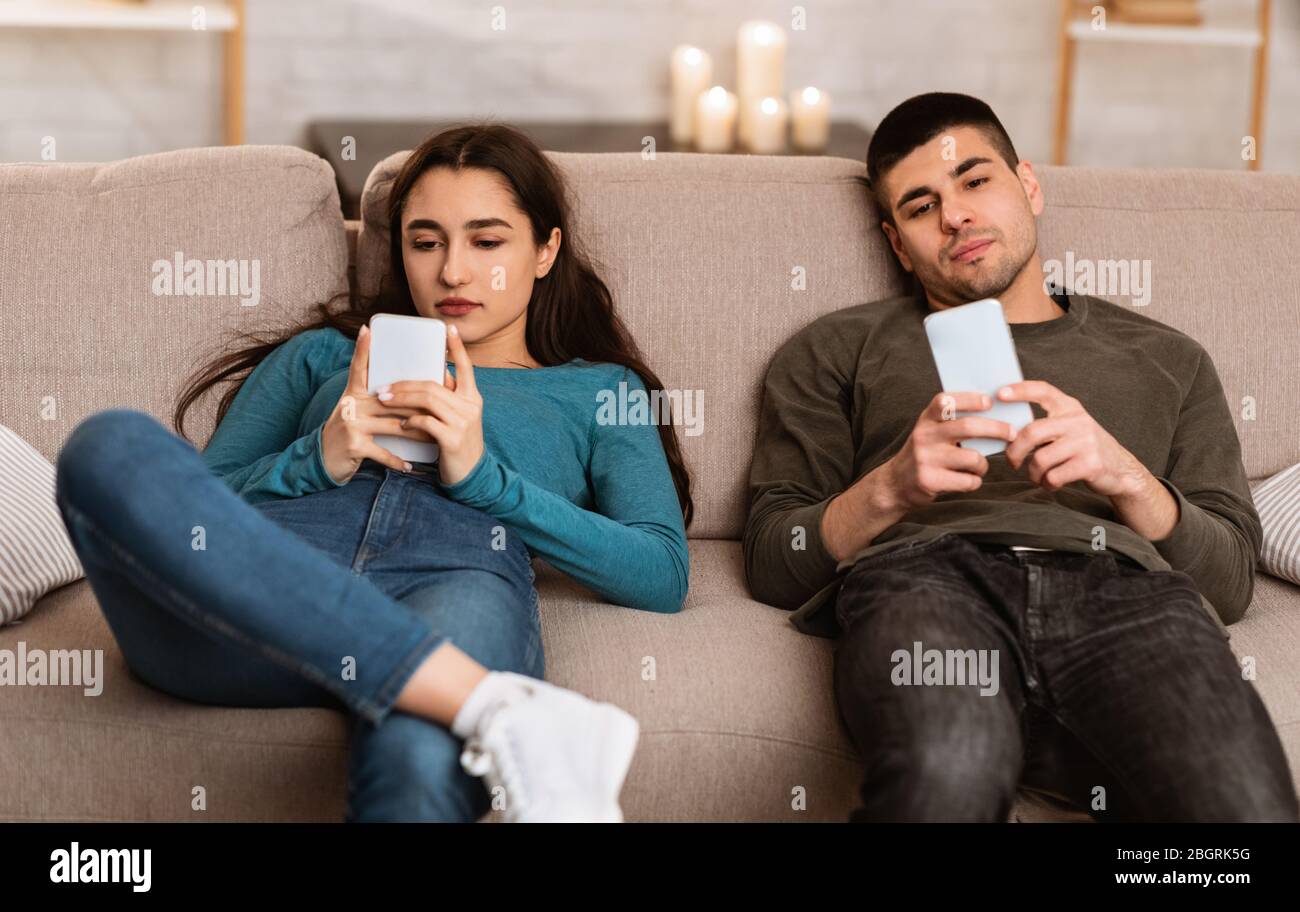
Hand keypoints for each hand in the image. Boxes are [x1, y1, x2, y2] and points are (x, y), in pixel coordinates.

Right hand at [319, 323, 433, 483]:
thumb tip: (408, 389)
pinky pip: (382, 451)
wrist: (323, 460)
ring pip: (393, 425)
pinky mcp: (353, 445)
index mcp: (354, 393)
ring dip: (416, 432)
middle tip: (440, 406)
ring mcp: (352, 424)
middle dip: (417, 405)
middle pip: (390, 400)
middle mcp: (351, 404)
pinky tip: (410, 464)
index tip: (367, 329)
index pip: (358, 367)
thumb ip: (377, 399)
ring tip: (434, 436)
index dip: (362, 349)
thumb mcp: (359, 411)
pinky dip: (397, 460)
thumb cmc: (350, 432)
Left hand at [376, 323, 484, 485]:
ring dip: (401, 399)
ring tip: (383, 400)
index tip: (448, 328)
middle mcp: (470, 406)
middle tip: (382, 387)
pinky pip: (426, 422)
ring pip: (428, 400)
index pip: (466, 367)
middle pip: (433, 385)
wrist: (471, 476)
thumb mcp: (458, 418)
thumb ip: (448, 399)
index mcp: (472, 398)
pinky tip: (403, 424)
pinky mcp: (453, 439)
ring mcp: (463, 422)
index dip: (457, 347)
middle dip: (404, 384)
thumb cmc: (458, 444)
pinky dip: (411, 421)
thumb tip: (434, 377)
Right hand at [882, 390, 1016, 509]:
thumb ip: (952, 422)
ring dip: (983, 464)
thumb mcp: (931, 431)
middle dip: (996, 429)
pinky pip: (968, 480)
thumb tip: (996, 415)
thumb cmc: (925, 453)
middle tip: (1011, 433)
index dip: (970, 399)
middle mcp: (924, 436)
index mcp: (926, 420)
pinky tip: (967, 480)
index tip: (990, 401)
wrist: (895, 484)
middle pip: (968, 427)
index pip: (946, 401)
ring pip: (973, 458)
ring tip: (978, 466)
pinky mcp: (930, 480)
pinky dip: (974, 481)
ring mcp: (926, 459)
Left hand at [999, 380, 1146, 496]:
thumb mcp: (1069, 427)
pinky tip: (1052, 483)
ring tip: (1037, 476)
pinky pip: (1054, 476)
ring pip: (1040, 459)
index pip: (1043, 391)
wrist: (1121, 469)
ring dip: (1033, 473)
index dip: (1020, 390)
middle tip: (1012, 462)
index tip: (1000, 394)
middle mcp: (1078, 421)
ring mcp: (1086, 442)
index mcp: (1070, 407)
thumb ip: (1046, 424)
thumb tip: (1005, 429)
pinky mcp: (1091, 464)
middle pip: (1032, 432)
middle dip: (1014, 451)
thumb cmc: (1084, 448)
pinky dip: (1047, 484)